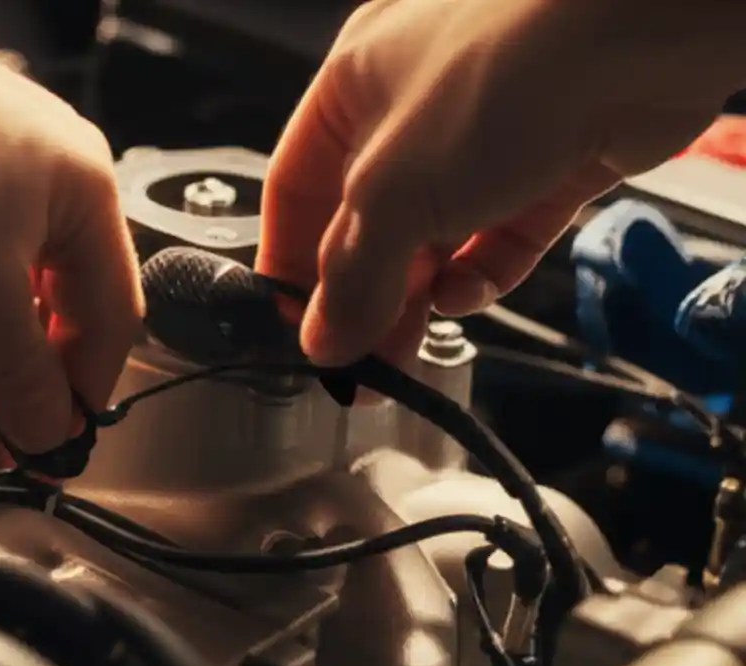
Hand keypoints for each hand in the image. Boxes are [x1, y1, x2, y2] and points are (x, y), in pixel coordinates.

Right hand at [259, 0, 745, 365]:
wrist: (638, 36)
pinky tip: (466, 296)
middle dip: (363, 297)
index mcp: (353, 88)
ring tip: (406, 355)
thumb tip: (325, 342)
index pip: (298, 190)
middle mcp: (414, 107)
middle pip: (371, 222)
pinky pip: (502, 234)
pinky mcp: (551, 160)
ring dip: (418, 297)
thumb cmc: (503, 72)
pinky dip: (481, 273)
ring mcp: (487, 134)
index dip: (290, 263)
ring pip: (436, 236)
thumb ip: (353, 277)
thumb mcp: (392, 192)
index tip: (295, 330)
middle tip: (357, 366)